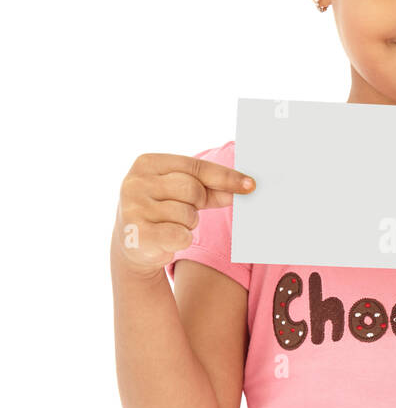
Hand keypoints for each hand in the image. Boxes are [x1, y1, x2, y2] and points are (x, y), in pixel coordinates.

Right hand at [112, 152, 255, 279]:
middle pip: (193, 189)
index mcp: (146, 163)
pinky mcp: (138, 235)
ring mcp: (134, 209)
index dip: (226, 177)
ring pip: (188, 215)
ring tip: (170, 224)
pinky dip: (182, 240)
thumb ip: (211, 187)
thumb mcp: (183, 193)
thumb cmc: (164, 211)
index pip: (195, 166)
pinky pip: (181, 235)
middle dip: (198, 203)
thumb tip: (246, 186)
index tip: (251, 185)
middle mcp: (135, 183)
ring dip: (188, 223)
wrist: (132, 244)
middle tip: (186, 210)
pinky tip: (167, 239)